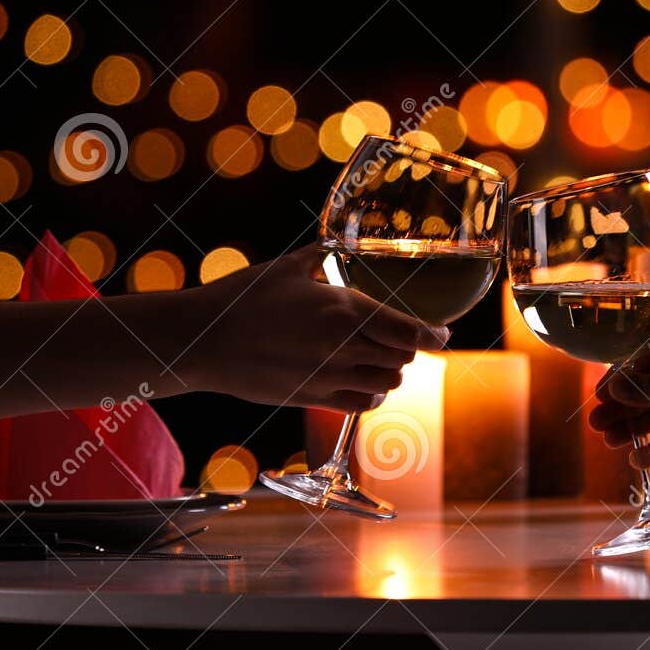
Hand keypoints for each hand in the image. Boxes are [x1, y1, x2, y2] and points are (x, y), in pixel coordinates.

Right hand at [186, 244, 447, 410]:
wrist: (205, 341)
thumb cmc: (242, 298)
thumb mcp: (287, 267)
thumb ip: (323, 256)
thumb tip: (340, 245)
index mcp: (344, 309)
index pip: (408, 330)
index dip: (434, 335)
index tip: (445, 335)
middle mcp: (344, 346)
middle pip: (402, 357)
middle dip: (409, 348)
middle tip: (407, 339)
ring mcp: (330, 375)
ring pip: (388, 382)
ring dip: (393, 371)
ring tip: (385, 359)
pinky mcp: (314, 398)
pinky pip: (363, 404)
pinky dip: (374, 394)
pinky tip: (367, 383)